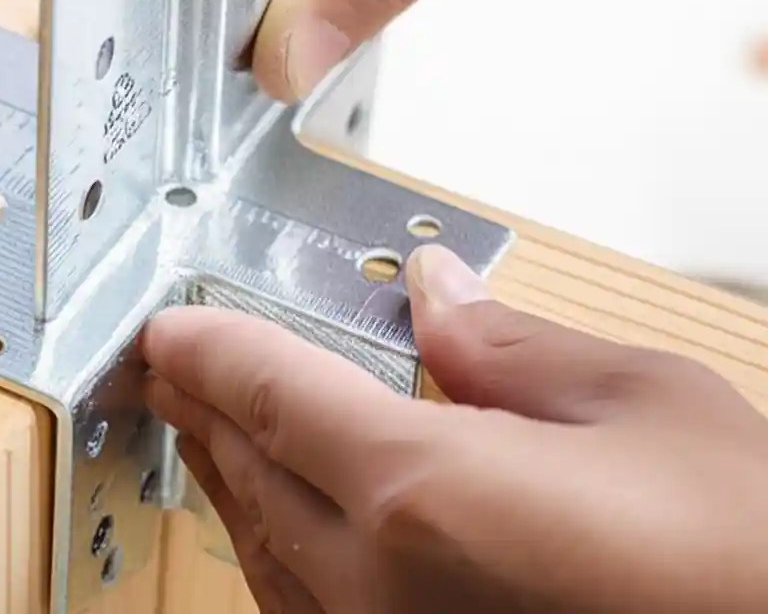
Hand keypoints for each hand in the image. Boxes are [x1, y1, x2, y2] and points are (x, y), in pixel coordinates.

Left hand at [142, 245, 767, 612]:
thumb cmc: (746, 568)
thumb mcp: (644, 411)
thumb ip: (511, 348)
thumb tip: (437, 299)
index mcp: (422, 497)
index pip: (274, 394)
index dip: (211, 348)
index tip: (171, 326)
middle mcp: (378, 588)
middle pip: (251, 471)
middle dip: (203, 406)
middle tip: (172, 365)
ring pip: (263, 550)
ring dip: (227, 476)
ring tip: (207, 425)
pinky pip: (304, 607)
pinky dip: (275, 547)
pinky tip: (279, 522)